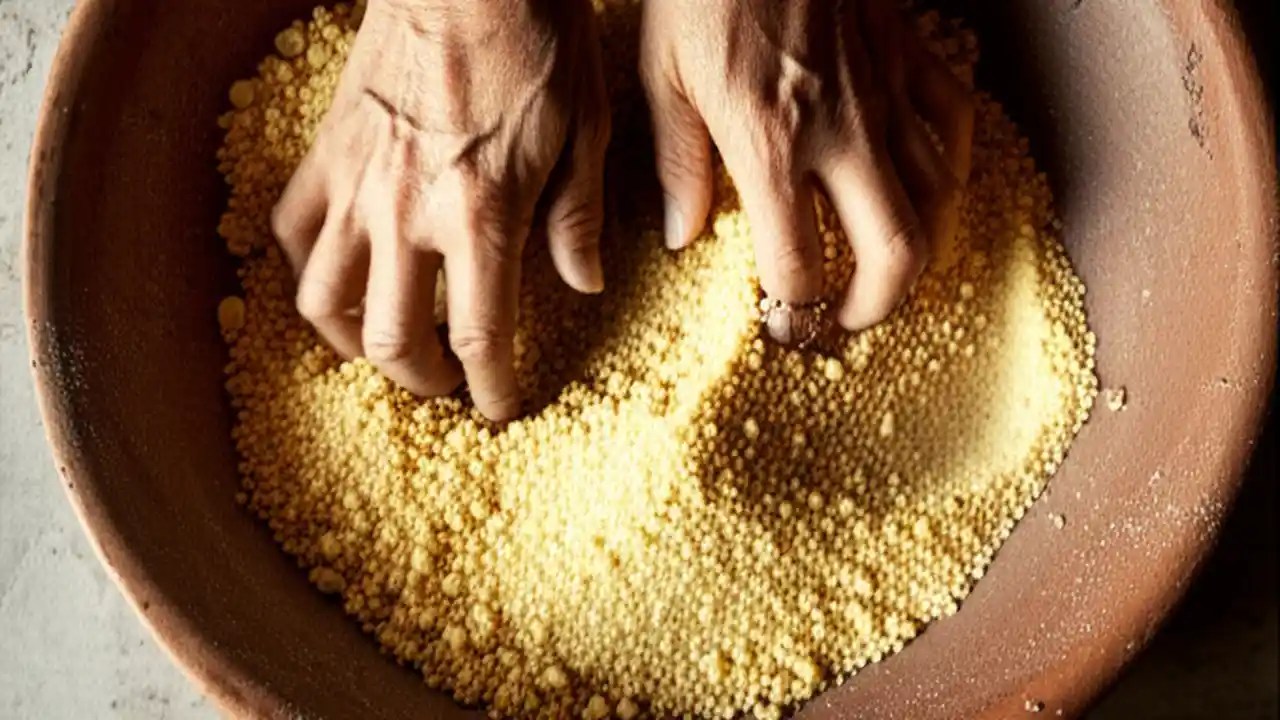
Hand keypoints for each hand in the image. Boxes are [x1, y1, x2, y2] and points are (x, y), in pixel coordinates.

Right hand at [272, 0, 609, 419]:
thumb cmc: (537, 37)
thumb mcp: (584, 129)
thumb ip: (577, 216)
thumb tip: (583, 283)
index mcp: (482, 215)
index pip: (478, 338)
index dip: (491, 389)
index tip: (502, 409)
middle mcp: (407, 212)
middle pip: (391, 338)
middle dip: (420, 380)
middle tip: (449, 385)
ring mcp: (356, 182)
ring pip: (320, 299)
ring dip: (351, 341)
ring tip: (385, 344)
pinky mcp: (325, 149)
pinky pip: (293, 229)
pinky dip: (308, 268)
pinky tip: (339, 274)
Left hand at [640, 0, 972, 334]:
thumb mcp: (662, 78)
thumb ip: (678, 166)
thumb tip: (681, 238)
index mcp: (769, 146)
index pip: (798, 264)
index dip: (794, 312)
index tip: (787, 325)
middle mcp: (840, 132)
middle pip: (895, 252)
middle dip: (878, 304)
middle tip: (852, 318)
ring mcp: (884, 93)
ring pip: (938, 197)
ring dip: (920, 249)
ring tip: (889, 271)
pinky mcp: (907, 53)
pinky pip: (952, 122)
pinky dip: (950, 165)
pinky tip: (929, 185)